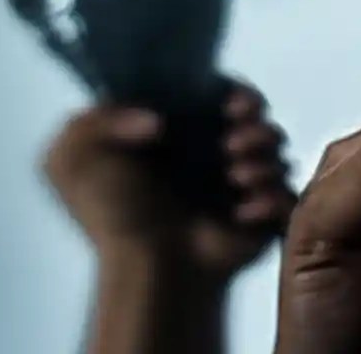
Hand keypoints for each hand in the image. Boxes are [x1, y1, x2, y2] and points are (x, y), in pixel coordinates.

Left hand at [43, 80, 293, 282]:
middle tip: (234, 143)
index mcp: (177, 128)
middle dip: (254, 125)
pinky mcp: (263, 213)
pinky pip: (288, 193)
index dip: (233, 92)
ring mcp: (242, 181)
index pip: (218, 92)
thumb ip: (98, 117)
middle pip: (256, 118)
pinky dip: (271, 197)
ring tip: (236, 177)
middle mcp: (212, 150)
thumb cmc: (113, 215)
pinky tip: (243, 210)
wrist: (147, 268)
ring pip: (277, 150)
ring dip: (264, 158)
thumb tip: (155, 118)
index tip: (234, 103)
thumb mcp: (72, 157)